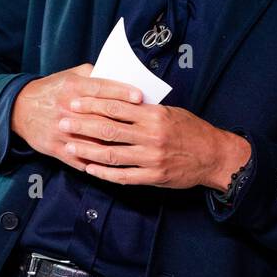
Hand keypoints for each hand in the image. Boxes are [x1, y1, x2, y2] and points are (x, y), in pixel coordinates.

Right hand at [11, 63, 142, 167]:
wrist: (20, 109)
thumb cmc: (52, 90)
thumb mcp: (69, 75)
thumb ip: (92, 75)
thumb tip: (118, 75)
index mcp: (71, 87)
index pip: (101, 88)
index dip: (121, 92)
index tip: (139, 96)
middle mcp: (67, 109)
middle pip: (101, 116)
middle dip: (125, 120)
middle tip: (145, 124)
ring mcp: (62, 131)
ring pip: (94, 141)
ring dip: (116, 145)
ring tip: (136, 147)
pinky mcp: (57, 148)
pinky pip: (82, 158)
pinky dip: (99, 163)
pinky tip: (117, 164)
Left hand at [60, 96, 250, 190]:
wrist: (214, 155)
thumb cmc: (191, 129)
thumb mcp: (170, 111)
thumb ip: (144, 109)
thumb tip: (116, 100)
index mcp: (154, 115)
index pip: (116, 107)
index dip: (92, 104)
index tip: (75, 101)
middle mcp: (151, 136)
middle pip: (108, 129)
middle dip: (82, 125)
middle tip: (63, 121)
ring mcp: (151, 158)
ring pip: (112, 154)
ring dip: (87, 151)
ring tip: (70, 146)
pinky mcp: (153, 177)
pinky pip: (123, 176)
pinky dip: (104, 173)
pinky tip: (90, 169)